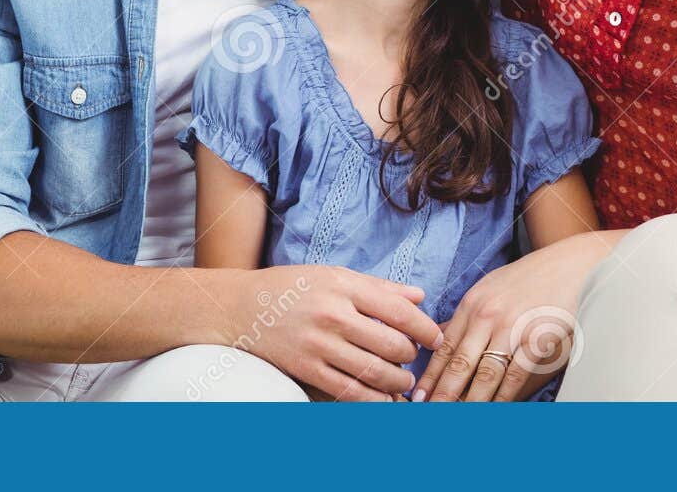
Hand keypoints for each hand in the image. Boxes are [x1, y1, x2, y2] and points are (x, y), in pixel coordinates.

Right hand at [237, 265, 443, 402]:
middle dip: (410, 356)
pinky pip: (348, 391)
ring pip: (373, 371)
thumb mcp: (334, 275)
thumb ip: (379, 287)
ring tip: (402, 381)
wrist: (241, 307)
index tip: (435, 338)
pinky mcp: (306, 368)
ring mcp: (318, 344)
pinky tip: (383, 400)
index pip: (397, 310)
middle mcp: (332, 314)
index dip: (424, 327)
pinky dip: (372, 400)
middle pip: (390, 344)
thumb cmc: (292, 287)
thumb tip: (419, 296)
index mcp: (343, 286)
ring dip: (397, 382)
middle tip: (413, 358)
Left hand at [415, 229, 620, 401]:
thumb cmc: (531, 278)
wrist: (572, 265)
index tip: (418, 398)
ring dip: (469, 403)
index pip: (445, 347)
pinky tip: (493, 412)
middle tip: (429, 418)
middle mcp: (488, 316)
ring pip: (484, 375)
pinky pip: (515, 376)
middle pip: (459, 365)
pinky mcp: (537, 339)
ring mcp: (513, 328)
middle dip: (442, 396)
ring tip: (456, 422)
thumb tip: (440, 337)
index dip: (430, 377)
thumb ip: (467, 314)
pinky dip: (502, 398)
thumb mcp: (490, 287)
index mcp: (473, 304)